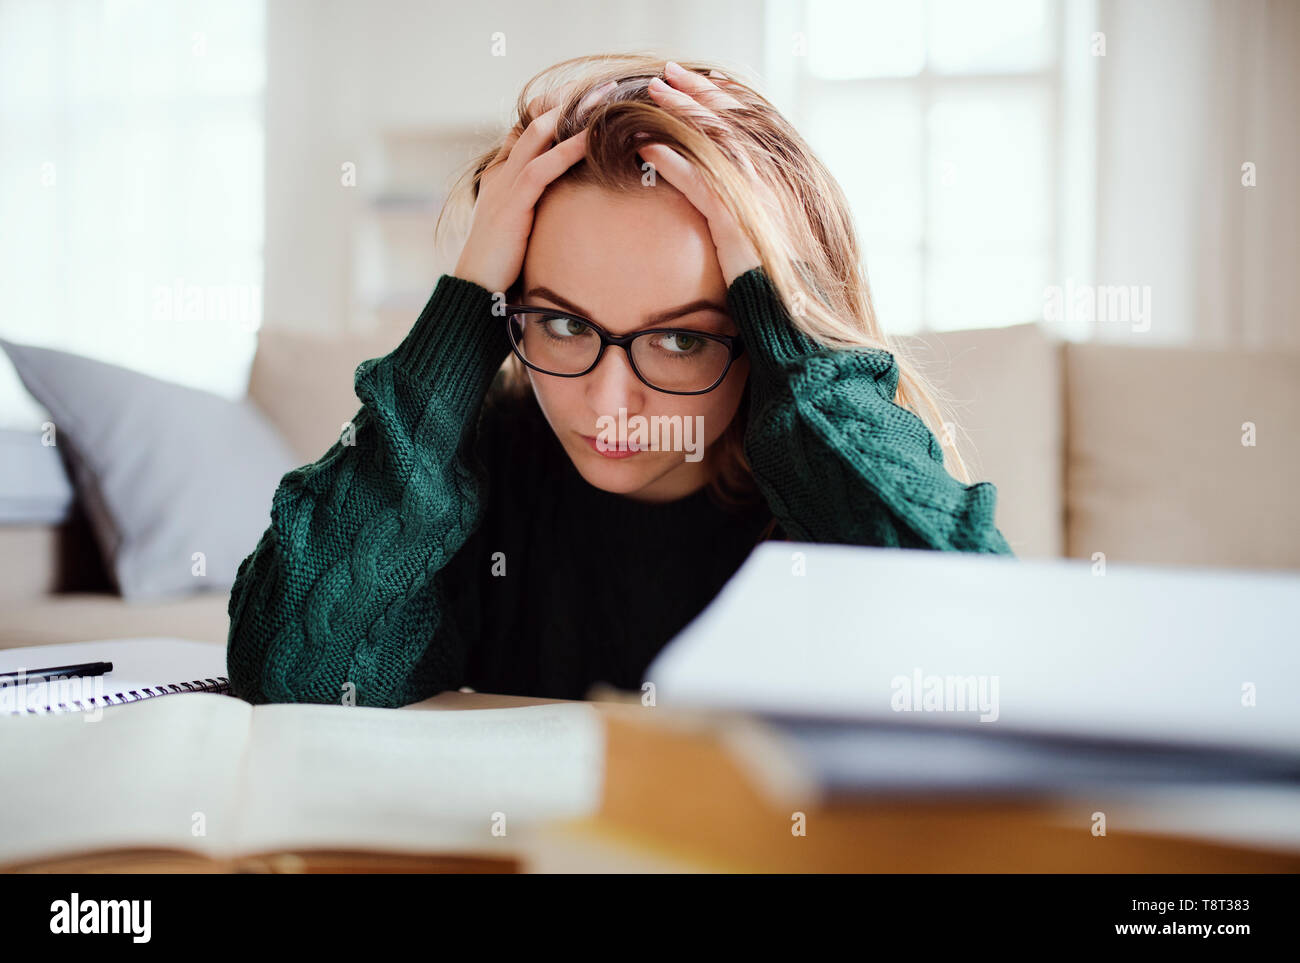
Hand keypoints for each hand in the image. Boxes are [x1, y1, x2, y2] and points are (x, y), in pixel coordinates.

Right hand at [453, 80, 614, 295]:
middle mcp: (500, 174)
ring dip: (571, 115)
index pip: (525, 130)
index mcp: (500, 177)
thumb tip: (565, 208)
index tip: (584, 98)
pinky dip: (567, 150)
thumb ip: (537, 209)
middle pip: (533, 123)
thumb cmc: (501, 265)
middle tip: (602, 87)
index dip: (553, 111)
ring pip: (537, 136)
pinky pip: (542, 169)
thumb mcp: (520, 228)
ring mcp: (504, 186)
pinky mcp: (512, 205)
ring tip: (602, 101)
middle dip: (567, 101)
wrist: (475, 289)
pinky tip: (592, 139)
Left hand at [640, 62, 781, 286]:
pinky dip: (670, 161)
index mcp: (782, 173)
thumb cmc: (779, 270)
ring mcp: (754, 194)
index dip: (723, 96)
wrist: (792, 304)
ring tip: (651, 96)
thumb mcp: (772, 224)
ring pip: (713, 140)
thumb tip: (733, 181)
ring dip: (680, 114)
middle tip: (666, 74)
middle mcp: (771, 176)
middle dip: (696, 92)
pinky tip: (645, 147)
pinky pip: (696, 182)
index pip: (751, 120)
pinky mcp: (734, 218)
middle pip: (730, 119)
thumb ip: (757, 197)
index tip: (699, 77)